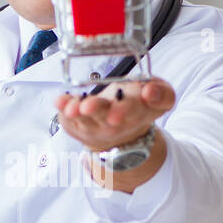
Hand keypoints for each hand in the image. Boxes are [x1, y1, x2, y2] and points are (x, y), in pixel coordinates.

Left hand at [53, 76, 175, 151]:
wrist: (120, 131)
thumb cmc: (138, 105)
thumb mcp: (159, 98)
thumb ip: (163, 94)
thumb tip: (150, 91)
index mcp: (137, 113)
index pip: (136, 110)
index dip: (134, 105)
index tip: (143, 93)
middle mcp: (114, 123)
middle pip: (105, 116)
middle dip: (98, 110)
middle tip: (89, 107)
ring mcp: (93, 126)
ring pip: (84, 120)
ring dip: (76, 112)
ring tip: (72, 107)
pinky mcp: (76, 125)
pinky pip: (67, 118)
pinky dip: (62, 108)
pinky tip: (59, 100)